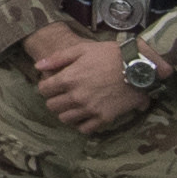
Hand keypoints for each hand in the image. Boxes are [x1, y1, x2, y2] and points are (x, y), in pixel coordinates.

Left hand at [26, 25, 140, 135]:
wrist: (138, 66)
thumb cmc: (110, 54)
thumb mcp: (83, 49)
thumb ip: (58, 58)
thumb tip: (38, 67)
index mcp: (69, 78)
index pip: (44, 90)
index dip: (46, 86)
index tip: (53, 84)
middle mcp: (76, 96)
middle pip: (52, 106)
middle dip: (54, 100)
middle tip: (63, 95)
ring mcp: (89, 109)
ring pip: (65, 119)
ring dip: (66, 112)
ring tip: (73, 105)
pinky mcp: (103, 118)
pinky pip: (84, 129)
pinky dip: (82, 124)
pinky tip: (85, 115)